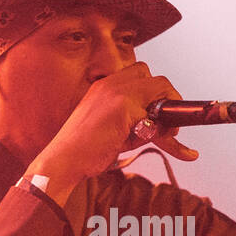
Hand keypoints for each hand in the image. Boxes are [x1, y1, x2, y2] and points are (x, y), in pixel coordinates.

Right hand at [34, 62, 198, 182]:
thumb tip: (163, 126)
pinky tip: (166, 148)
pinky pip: (156, 116)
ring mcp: (116, 91)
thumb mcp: (114, 130)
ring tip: (172, 138)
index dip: (155, 94)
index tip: (160, 116)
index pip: (140, 75)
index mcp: (105, 86)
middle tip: (171, 125)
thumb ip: (136, 122)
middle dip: (168, 98)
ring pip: (160, 88)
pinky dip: (164, 135)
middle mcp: (110, 83)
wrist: (64, 160)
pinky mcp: (123, 106)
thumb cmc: (86, 150)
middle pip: (154, 77)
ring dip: (169, 112)